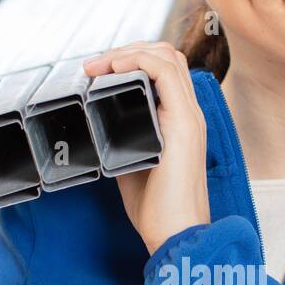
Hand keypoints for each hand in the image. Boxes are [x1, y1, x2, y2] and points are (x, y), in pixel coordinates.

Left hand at [83, 42, 210, 257]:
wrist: (175, 234)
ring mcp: (190, 117)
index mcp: (180, 120)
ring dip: (129, 52)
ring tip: (100, 65)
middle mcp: (189, 113)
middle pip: (167, 55)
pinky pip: (167, 74)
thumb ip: (125, 138)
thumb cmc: (157, 208)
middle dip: (127, 50)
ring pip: (168, 57)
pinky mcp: (184, 125)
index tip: (98, 72)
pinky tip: (115, 69)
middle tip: (94, 66)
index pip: (164, 69)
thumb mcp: (133, 161)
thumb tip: (100, 122)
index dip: (131, 59)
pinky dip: (140, 61)